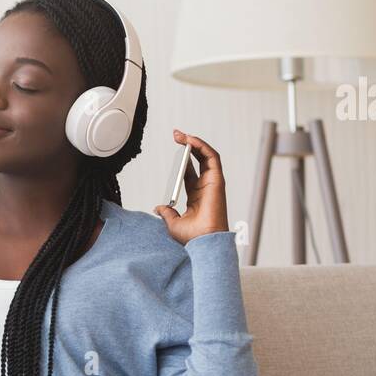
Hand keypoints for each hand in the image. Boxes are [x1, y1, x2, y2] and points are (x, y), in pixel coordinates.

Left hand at [153, 129, 229, 244]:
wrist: (203, 241)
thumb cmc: (193, 237)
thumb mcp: (173, 223)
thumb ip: (167, 213)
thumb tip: (159, 208)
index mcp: (197, 195)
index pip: (190, 172)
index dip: (183, 160)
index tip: (173, 152)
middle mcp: (206, 187)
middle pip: (199, 160)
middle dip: (188, 145)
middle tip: (177, 135)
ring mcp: (212, 182)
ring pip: (207, 155)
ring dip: (195, 142)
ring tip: (182, 134)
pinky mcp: (216, 180)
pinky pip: (211, 157)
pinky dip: (202, 146)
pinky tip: (190, 140)